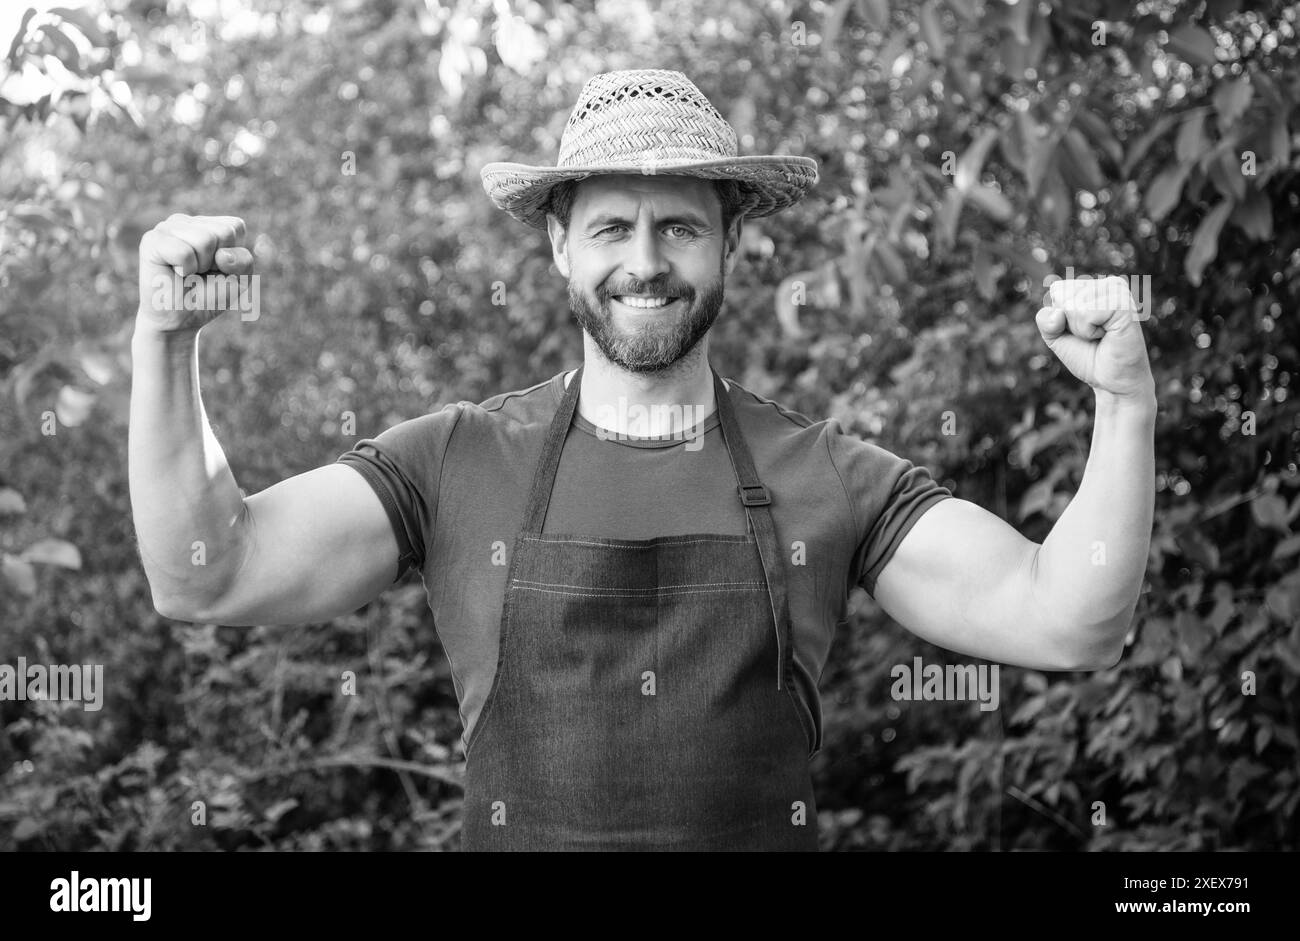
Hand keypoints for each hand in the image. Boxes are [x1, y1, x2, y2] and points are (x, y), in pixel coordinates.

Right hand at [136, 214, 254, 334]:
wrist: (179, 319)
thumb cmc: (208, 296)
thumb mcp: (239, 280)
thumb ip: (244, 262)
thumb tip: (221, 254)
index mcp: (208, 224)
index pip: (235, 227)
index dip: (233, 257)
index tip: (217, 269)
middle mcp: (186, 221)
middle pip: (223, 232)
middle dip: (217, 262)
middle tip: (200, 274)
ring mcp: (167, 227)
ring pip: (205, 240)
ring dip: (201, 267)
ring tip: (188, 273)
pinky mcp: (152, 240)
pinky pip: (183, 252)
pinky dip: (186, 270)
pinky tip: (175, 273)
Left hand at [1036, 275, 1154, 399]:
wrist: (1111, 380)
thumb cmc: (1087, 356)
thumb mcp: (1056, 337)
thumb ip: (1045, 320)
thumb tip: (1057, 313)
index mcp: (1093, 286)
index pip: (1057, 289)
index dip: (1060, 316)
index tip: (1080, 329)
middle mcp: (1107, 284)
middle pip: (1063, 295)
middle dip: (1070, 323)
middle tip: (1092, 335)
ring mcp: (1118, 292)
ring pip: (1073, 304)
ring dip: (1081, 329)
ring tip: (1100, 335)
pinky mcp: (1124, 304)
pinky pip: (1086, 313)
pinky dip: (1089, 331)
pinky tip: (1106, 335)